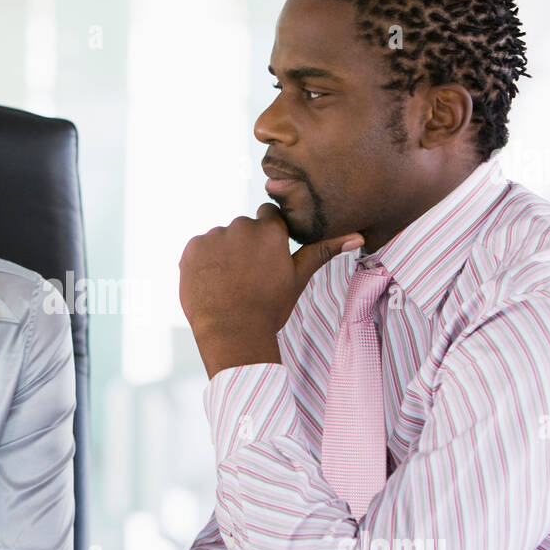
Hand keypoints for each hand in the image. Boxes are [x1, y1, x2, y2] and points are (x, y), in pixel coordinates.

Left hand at [178, 203, 362, 377]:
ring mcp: (213, 237)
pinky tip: (212, 283)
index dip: (267, 236)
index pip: (269, 216)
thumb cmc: (269, 308)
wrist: (232, 333)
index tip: (265, 256)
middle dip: (245, 246)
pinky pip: (198, 249)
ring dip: (223, 253)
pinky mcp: (191, 249)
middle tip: (247, 276)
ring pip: (220, 239)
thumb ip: (323, 251)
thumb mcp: (298, 278)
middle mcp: (241, 226)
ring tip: (229, 283)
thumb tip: (358, 236)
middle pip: (243, 228)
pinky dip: (203, 263)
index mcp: (269, 230)